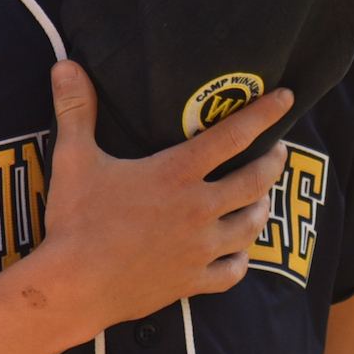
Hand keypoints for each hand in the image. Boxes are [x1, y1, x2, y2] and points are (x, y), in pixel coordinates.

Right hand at [28, 61, 293, 335]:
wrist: (73, 288)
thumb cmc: (75, 221)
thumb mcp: (73, 159)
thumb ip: (76, 110)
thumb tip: (66, 65)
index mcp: (177, 174)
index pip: (233, 135)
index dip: (264, 114)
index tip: (287, 99)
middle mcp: (199, 208)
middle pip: (255, 180)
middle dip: (273, 162)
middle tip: (278, 151)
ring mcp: (200, 248)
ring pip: (252, 226)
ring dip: (262, 208)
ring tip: (262, 198)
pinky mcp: (192, 281)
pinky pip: (233, 272)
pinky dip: (241, 261)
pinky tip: (239, 255)